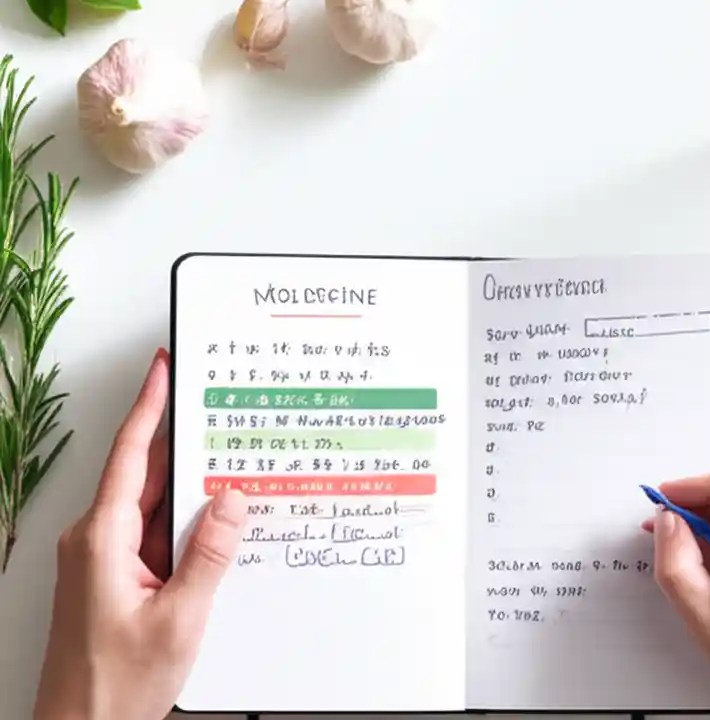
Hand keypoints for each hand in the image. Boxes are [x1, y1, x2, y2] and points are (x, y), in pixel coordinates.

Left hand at [33, 349, 248, 719]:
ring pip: (154, 510)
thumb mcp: (179, 620)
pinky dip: (186, 529)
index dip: (151, 406)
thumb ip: (209, 555)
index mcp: (103, 540)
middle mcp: (96, 542)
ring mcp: (103, 561)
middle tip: (222, 412)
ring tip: (234, 475)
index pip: (131, 455)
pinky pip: (155, 538)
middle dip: (186, 445)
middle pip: (146, 477)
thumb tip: (232, 501)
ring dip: (191, 494)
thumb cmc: (114, 687)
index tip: (166, 368)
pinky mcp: (114, 581)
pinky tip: (218, 533)